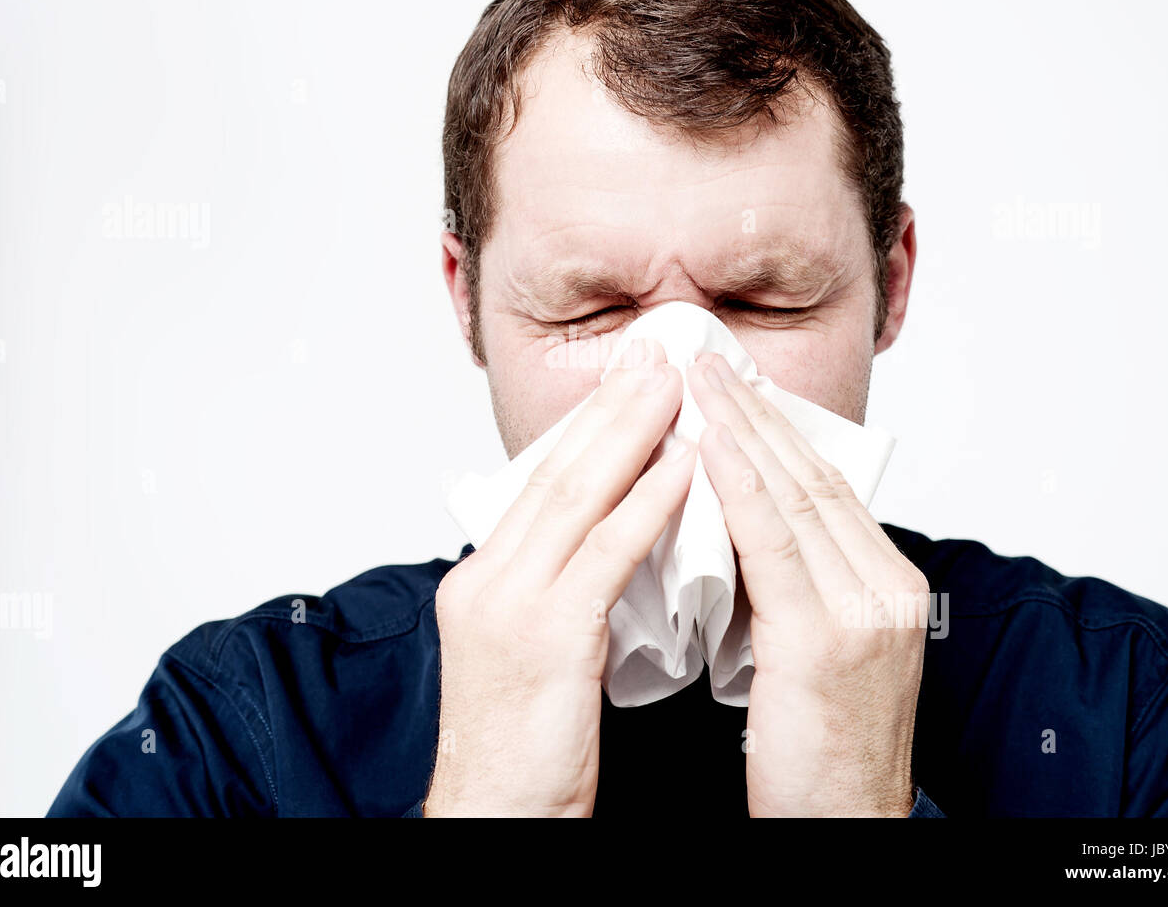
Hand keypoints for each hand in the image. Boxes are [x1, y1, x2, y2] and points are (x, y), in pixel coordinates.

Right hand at [423, 340, 696, 815]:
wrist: (492, 815)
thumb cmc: (519, 748)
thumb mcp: (531, 652)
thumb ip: (559, 589)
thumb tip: (608, 544)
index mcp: (483, 577)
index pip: (542, 483)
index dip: (591, 425)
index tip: (631, 380)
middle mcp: (487, 577)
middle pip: (556, 471)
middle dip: (611, 406)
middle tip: (657, 352)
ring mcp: (509, 603)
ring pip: (576, 496)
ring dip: (632, 433)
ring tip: (677, 385)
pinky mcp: (545, 637)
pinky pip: (605, 555)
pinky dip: (646, 504)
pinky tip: (684, 468)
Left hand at [687, 353, 927, 816]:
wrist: (847, 828)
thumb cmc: (820, 752)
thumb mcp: (815, 650)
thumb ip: (794, 586)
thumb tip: (742, 529)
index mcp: (888, 586)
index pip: (826, 489)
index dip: (778, 432)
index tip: (736, 387)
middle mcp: (887, 587)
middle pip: (814, 478)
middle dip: (758, 413)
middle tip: (710, 360)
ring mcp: (865, 610)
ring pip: (795, 497)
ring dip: (741, 429)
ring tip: (699, 379)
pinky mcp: (827, 639)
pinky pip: (775, 544)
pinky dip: (740, 486)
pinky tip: (708, 443)